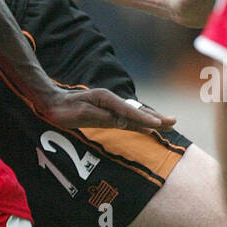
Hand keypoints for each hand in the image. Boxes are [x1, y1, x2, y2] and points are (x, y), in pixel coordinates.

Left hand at [35, 86, 175, 133]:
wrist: (52, 103)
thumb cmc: (64, 109)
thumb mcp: (81, 113)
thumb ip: (102, 116)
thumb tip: (121, 121)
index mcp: (107, 99)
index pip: (129, 111)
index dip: (144, 119)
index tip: (158, 125)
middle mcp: (111, 101)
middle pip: (137, 111)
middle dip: (156, 117)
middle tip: (174, 122)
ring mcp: (110, 107)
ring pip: (135, 115)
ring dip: (151, 119)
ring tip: (168, 124)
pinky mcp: (107, 114)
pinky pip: (127, 119)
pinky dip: (139, 123)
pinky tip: (147, 128)